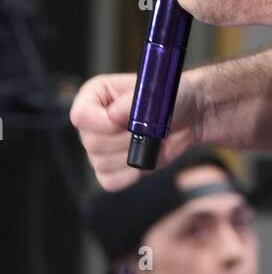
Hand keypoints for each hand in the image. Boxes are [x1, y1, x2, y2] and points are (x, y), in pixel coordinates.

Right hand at [69, 69, 202, 191]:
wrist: (188, 117)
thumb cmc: (170, 98)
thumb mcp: (156, 92)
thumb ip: (132, 103)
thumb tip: (113, 116)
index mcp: (95, 94)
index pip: (80, 115)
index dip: (102, 123)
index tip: (127, 122)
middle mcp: (92, 122)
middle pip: (91, 143)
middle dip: (124, 139)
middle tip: (148, 128)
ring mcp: (99, 147)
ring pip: (101, 164)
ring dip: (131, 155)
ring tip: (148, 139)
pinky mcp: (110, 168)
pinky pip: (111, 181)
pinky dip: (131, 174)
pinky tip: (144, 157)